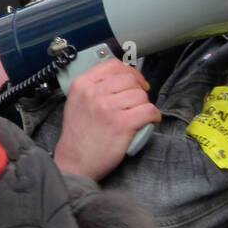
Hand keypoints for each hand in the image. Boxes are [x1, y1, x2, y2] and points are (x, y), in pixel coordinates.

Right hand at [52, 58, 161, 180]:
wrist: (75, 161)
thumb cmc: (78, 136)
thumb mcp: (76, 102)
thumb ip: (93, 87)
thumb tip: (119, 77)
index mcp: (82, 85)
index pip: (113, 65)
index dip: (129, 71)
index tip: (134, 81)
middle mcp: (94, 93)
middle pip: (129, 78)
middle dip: (139, 88)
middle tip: (138, 101)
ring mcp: (108, 108)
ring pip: (140, 94)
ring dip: (144, 104)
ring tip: (139, 114)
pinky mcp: (122, 124)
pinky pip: (148, 110)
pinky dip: (153, 115)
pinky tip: (149, 121)